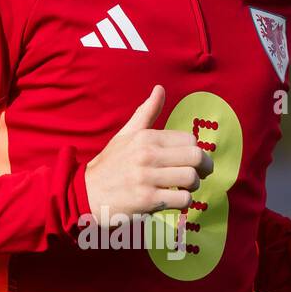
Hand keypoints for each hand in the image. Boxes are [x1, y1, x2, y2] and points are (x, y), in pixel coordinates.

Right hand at [84, 84, 212, 220]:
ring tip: (184, 188)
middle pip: (196, 157)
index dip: (196, 151)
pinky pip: (182, 200)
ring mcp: (147, 178)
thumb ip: (146, 113)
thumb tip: (160, 89)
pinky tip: (174, 201)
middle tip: (199, 175)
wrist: (86, 193)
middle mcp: (147, 155)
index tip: (192, 161)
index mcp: (146, 137)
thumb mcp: (126, 135)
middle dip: (204, 168)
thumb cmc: (110, 165)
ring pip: (191, 179)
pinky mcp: (147, 200)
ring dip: (193, 186)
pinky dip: (184, 202)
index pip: (189, 140)